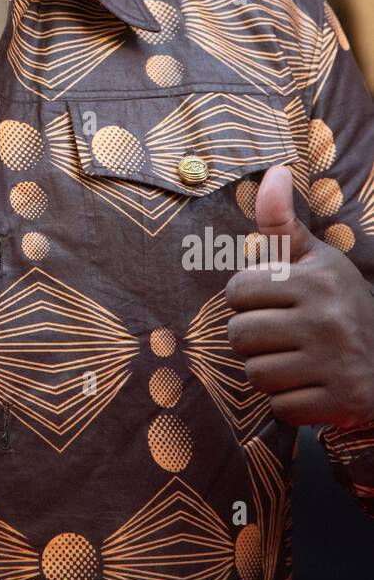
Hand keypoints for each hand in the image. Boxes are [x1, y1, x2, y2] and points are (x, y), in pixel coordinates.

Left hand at [225, 164, 373, 427]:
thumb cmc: (342, 303)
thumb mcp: (318, 260)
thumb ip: (282, 223)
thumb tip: (274, 172)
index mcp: (315, 279)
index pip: (237, 290)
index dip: (246, 299)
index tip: (269, 303)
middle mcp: (325, 318)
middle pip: (239, 334)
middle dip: (252, 338)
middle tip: (280, 336)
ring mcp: (334, 363)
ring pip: (255, 374)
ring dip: (268, 371)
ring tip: (295, 361)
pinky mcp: (340, 402)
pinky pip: (280, 407)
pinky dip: (289, 402)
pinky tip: (310, 387)